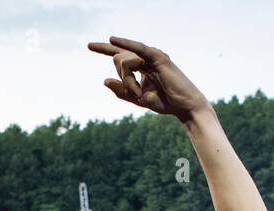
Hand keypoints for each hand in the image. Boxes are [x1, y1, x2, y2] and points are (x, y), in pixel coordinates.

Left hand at [88, 37, 210, 120]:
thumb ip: (122, 91)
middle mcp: (145, 57)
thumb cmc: (165, 102)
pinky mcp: (158, 58)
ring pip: (125, 61)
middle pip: (119, 60)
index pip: (119, 54)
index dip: (104, 49)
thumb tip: (104, 80)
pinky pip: (138, 50)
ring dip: (128, 80)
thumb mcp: (138, 99)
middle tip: (136, 94)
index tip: (89, 46)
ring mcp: (152, 55)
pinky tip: (113, 39)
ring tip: (140, 94)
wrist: (184, 107)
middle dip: (123, 80)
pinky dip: (126, 44)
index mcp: (141, 64)